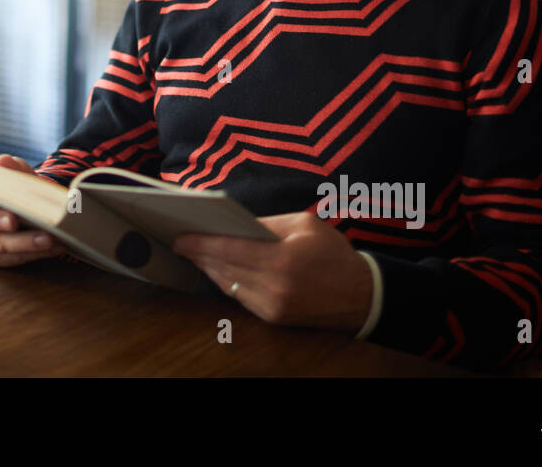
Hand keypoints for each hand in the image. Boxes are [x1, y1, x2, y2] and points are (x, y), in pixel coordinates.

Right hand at [0, 154, 67, 266]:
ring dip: (25, 242)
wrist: (34, 209)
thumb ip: (11, 168)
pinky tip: (55, 246)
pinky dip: (36, 252)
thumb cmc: (19, 189)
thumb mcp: (18, 174)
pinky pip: (13, 259)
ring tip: (49, 237)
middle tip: (15, 219)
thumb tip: (1, 164)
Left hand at [172, 211, 372, 333]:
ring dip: (209, 268)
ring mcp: (272, 306)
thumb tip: (234, 223)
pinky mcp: (273, 318)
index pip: (230, 249)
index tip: (181, 237)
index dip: (202, 243)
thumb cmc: (333, 254)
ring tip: (194, 253)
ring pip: (228, 284)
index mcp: (283, 260)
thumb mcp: (305, 225)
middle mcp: (275, 287)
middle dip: (200, 255)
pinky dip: (225, 281)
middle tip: (180, 243)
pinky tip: (216, 269)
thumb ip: (268, 224)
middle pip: (224, 268)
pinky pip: (240, 297)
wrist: (361, 296)